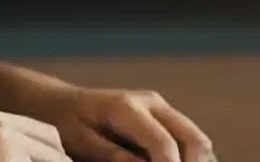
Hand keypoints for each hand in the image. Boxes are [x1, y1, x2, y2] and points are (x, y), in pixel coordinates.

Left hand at [40, 86, 214, 161]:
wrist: (64, 104)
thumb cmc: (67, 125)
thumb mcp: (82, 144)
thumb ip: (114, 157)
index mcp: (127, 108)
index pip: (163, 144)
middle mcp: (152, 103)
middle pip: (192, 138)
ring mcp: (160, 108)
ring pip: (196, 138)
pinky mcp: (163, 116)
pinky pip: (188, 138)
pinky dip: (189, 157)